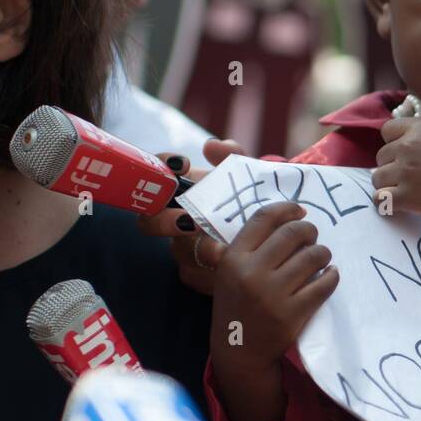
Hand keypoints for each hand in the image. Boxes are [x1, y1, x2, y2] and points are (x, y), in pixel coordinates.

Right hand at [138, 138, 246, 293]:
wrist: (271, 233)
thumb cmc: (249, 198)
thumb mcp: (244, 176)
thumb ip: (232, 157)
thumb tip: (212, 145)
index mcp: (182, 191)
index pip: (154, 174)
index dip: (160, 167)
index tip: (183, 165)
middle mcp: (174, 220)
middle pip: (150, 223)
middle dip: (166, 222)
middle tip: (192, 221)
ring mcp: (183, 248)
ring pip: (177, 252)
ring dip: (197, 250)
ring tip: (220, 250)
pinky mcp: (196, 273)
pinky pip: (194, 275)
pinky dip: (211, 272)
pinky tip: (229, 267)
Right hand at [210, 201, 338, 373]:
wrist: (239, 351)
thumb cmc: (237, 305)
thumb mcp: (230, 272)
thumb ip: (251, 246)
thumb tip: (290, 216)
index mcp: (233, 258)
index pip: (264, 218)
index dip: (287, 208)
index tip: (300, 210)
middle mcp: (251, 273)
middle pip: (293, 232)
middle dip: (309, 230)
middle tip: (312, 237)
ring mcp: (272, 294)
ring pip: (313, 256)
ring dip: (323, 252)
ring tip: (321, 257)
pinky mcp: (292, 314)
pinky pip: (324, 284)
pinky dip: (332, 276)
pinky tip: (329, 275)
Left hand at [373, 117, 420, 222]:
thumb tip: (409, 149)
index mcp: (420, 127)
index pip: (387, 131)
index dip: (395, 144)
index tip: (407, 156)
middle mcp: (408, 145)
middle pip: (381, 157)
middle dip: (393, 167)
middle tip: (413, 179)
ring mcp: (405, 171)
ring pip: (377, 180)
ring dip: (389, 187)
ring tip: (409, 194)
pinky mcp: (406, 196)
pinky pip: (380, 200)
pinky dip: (386, 205)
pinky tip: (400, 206)